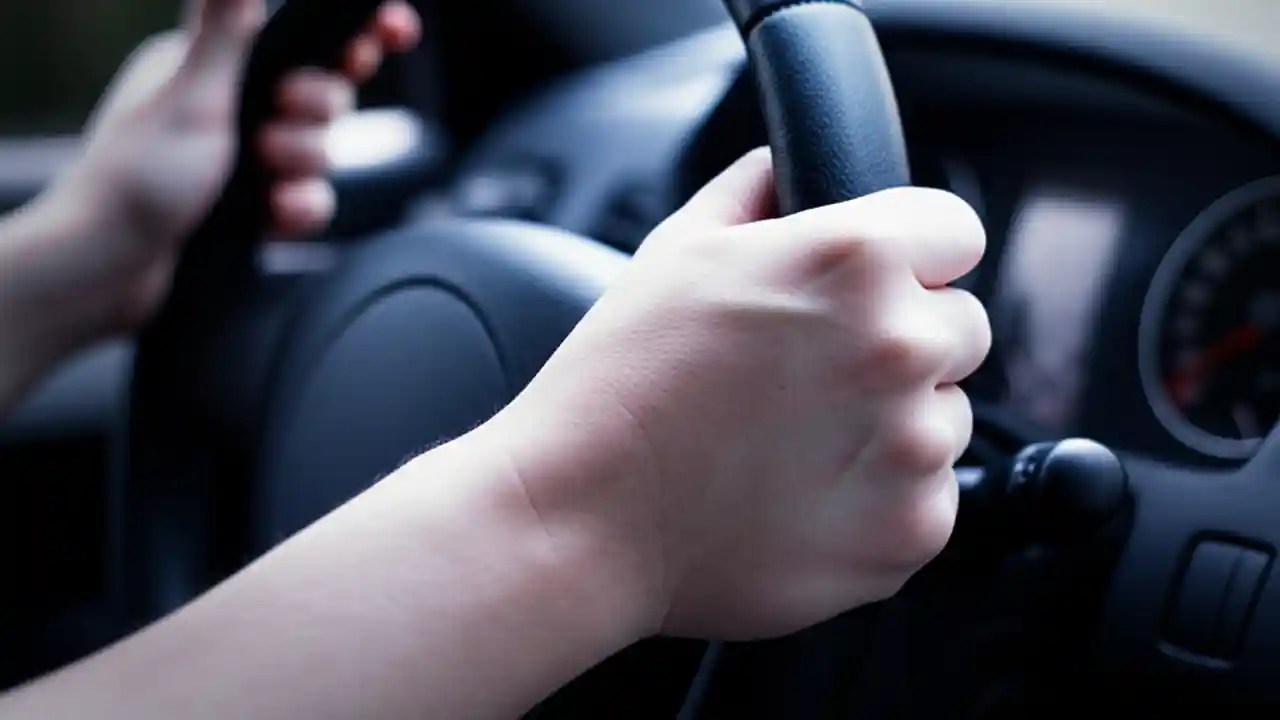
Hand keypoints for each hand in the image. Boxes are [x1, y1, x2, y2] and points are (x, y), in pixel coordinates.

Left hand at [39, 0, 419, 334]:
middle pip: (327, 92)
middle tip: (277, 125)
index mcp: (217, 64)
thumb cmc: (136, 179)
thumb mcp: (192, 96)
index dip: (355, 33)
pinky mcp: (255, 206)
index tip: (394, 31)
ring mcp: (247, 158)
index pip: (302, 32)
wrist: (112, 272)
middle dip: (318, 115)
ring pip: (321, 150)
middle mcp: (235, 105)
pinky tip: (273, 218)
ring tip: (266, 181)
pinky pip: (310, 199)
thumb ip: (225, 30)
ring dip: (304, 167)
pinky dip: (299, 210)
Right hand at [491, 149, 990, 639]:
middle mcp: (901, 346)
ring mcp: (913, 448)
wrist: (584, 516)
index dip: (913, 255)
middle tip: (815, 374)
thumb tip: (790, 169)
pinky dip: (881, 499)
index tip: (881, 285)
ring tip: (795, 441)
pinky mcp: (910, 532)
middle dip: (904, 342)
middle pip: (961, 327)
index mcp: (854, 259)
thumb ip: (760, 190)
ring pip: (947, 417)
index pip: (956, 231)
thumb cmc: (621, 382)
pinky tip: (800, 494)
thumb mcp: (679, 247)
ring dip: (894, 424)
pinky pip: (928, 498)